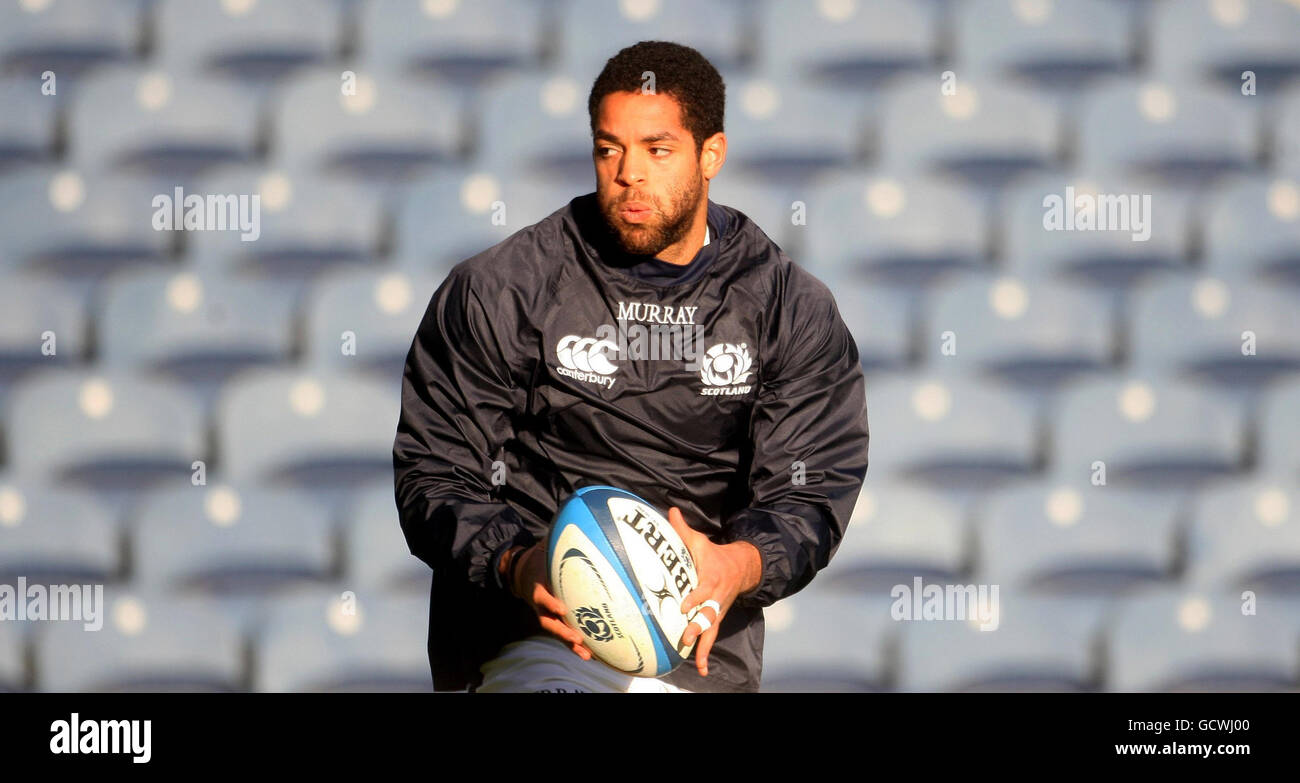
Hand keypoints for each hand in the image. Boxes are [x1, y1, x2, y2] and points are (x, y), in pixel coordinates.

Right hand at [506, 542, 592, 660]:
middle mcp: (540, 604)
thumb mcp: (543, 547)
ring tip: (586, 654)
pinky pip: (564, 635)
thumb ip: (555, 539)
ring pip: (556, 632)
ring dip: (570, 643)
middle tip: (577, 637)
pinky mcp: (554, 620)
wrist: (521, 573)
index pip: (542, 596)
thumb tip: (572, 517)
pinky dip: (575, 645)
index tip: (562, 607)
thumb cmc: (538, 558)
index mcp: (537, 585)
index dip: (550, 602)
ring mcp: (546, 614)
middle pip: (548, 621)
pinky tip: (592, 655)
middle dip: (562, 631)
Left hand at [664, 506, 761, 676]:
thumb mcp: (698, 541)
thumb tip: (669, 511)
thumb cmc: (713, 555)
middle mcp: (715, 598)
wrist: (740, 568)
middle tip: (686, 636)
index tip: (683, 605)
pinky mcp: (715, 620)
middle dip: (698, 626)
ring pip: (711, 630)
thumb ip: (682, 529)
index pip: (703, 589)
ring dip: (703, 645)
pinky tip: (702, 669)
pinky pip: (712, 638)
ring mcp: (716, 611)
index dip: (694, 597)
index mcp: (710, 578)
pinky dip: (706, 654)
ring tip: (698, 661)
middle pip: (708, 614)